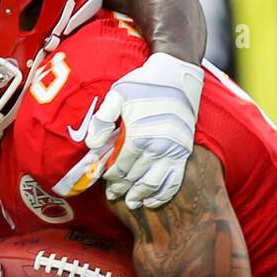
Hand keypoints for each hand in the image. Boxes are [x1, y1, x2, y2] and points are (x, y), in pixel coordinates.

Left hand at [87, 53, 203, 209]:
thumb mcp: (116, 95)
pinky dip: (162, 195)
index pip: (118, 167)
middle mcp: (155, 148)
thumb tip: (92, 146)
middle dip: (121, 188)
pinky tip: (152, 201)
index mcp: (137, 136)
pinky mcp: (184, 152)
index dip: (109, 176)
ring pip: (152, 184)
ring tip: (131, 202)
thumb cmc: (144, 83)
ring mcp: (172, 152)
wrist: (177, 74)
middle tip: (113, 194)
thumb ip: (102, 120)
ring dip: (139, 195)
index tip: (104, 178)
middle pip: (133, 178)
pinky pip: (174, 181)